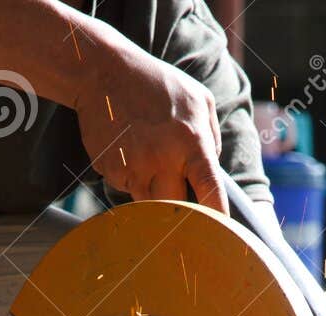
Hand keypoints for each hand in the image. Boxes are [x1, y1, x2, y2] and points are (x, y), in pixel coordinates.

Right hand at [74, 44, 226, 211]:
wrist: (104, 74)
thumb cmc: (158, 84)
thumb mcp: (199, 100)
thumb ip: (212, 138)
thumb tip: (211, 175)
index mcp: (192, 143)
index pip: (210, 193)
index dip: (218, 217)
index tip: (221, 231)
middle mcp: (163, 160)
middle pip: (177, 211)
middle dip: (182, 211)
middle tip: (183, 201)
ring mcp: (135, 168)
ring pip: (150, 204)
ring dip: (156, 194)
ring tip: (153, 161)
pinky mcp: (112, 171)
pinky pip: (128, 189)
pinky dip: (133, 179)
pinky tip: (131, 152)